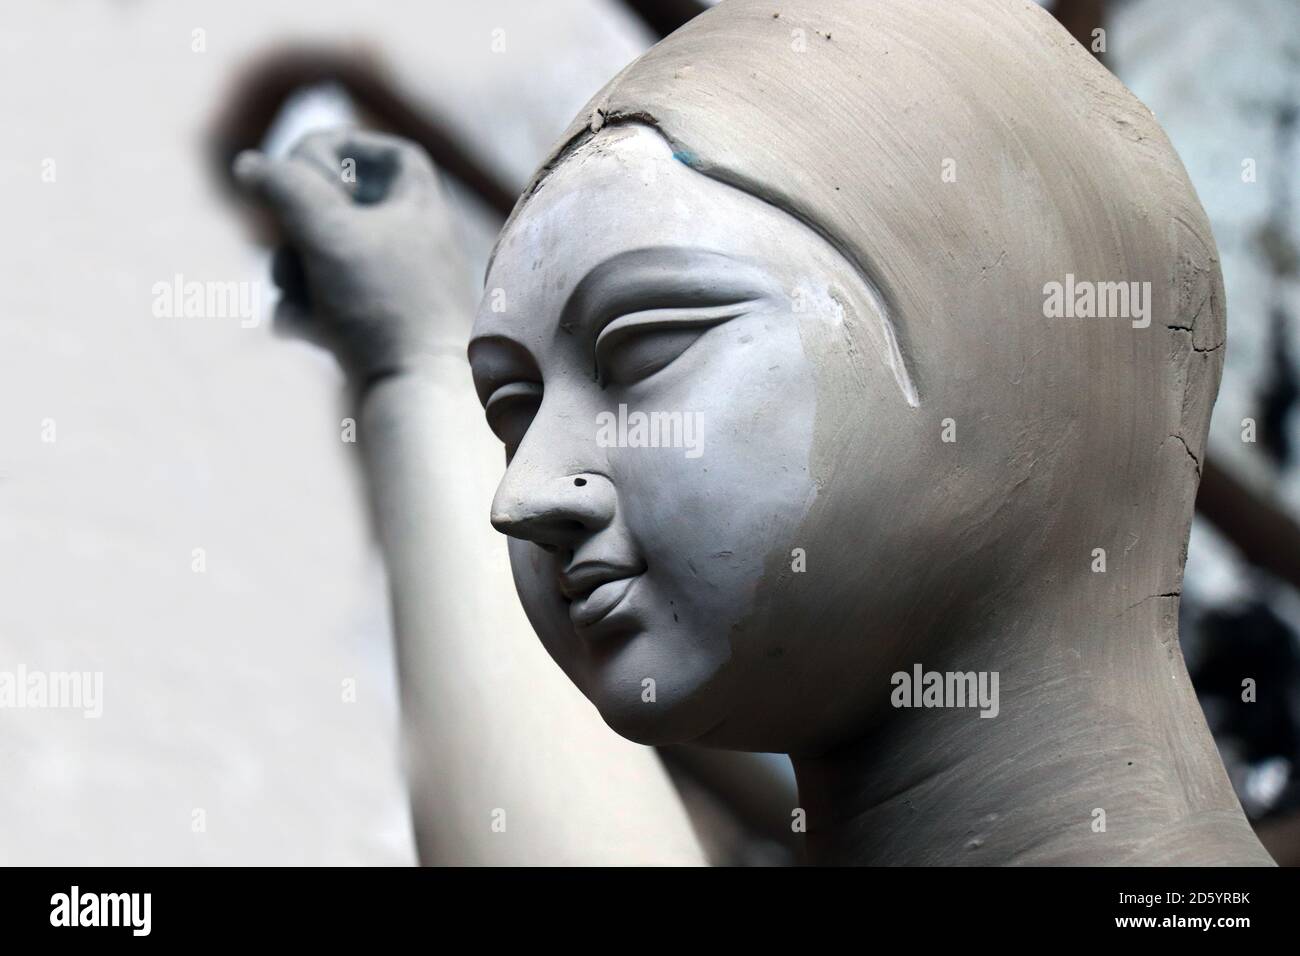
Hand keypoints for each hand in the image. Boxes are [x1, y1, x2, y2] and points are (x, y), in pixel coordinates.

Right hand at [233, 128, 469, 385]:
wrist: (421, 398)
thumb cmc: (385, 306)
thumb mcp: (328, 230)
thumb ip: (285, 186)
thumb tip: (251, 166)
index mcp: (422, 208)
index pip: (389, 155)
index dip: (341, 150)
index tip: (305, 164)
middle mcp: (411, 245)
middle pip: (336, 207)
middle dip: (297, 225)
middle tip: (294, 243)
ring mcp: (390, 290)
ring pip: (320, 260)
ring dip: (294, 275)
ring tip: (301, 297)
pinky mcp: (372, 333)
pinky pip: (324, 307)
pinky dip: (306, 314)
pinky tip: (304, 333)